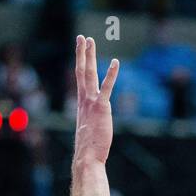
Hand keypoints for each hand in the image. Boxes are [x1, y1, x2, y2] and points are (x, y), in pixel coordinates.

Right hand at [73, 35, 118, 165]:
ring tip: (90, 41)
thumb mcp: (89, 130)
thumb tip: (92, 125)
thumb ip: (91, 122)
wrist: (87, 158)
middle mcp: (84, 100)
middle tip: (82, 37)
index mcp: (81, 104)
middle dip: (82, 53)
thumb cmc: (89, 149)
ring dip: (90, 56)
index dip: (80, 63)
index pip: (80, 79)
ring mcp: (91, 103)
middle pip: (82, 71)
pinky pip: (106, 88)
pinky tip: (115, 62)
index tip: (81, 50)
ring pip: (89, 74)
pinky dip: (111, 74)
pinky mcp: (101, 108)